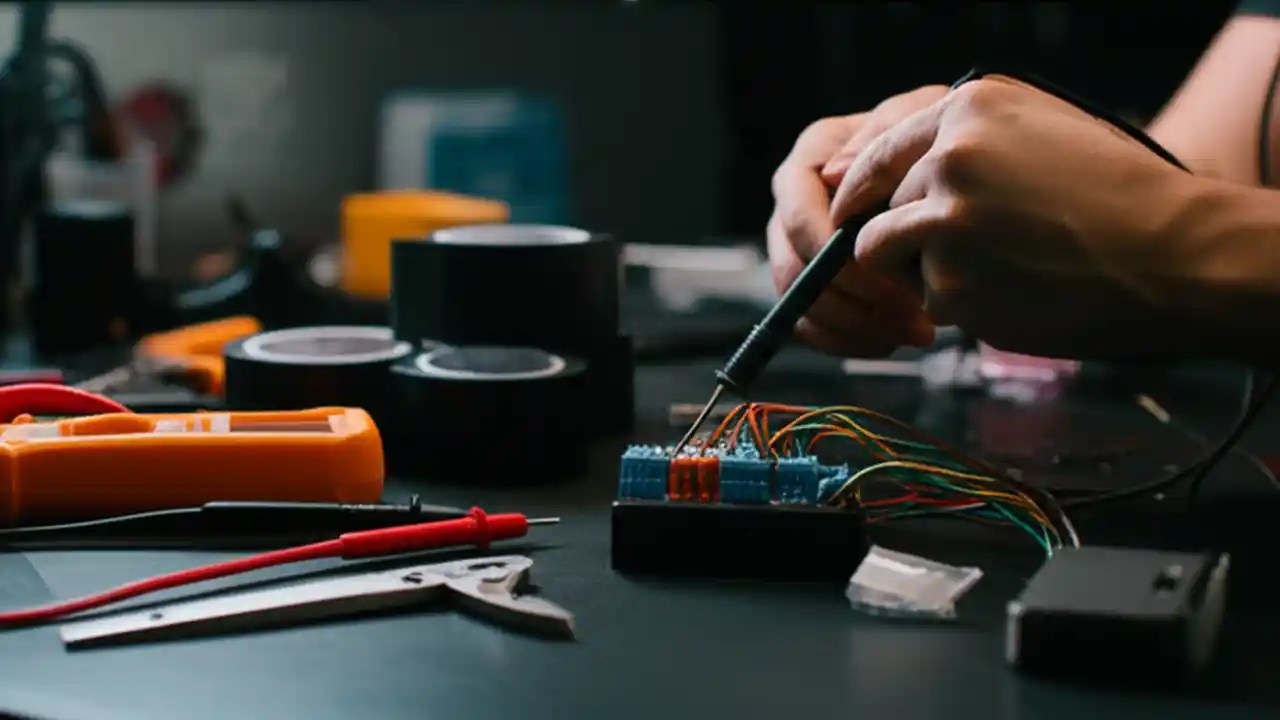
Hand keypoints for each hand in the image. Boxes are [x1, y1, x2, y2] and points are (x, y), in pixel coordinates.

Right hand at [767, 87, 944, 357]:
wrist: (961, 174)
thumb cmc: (942, 140)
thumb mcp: (923, 120)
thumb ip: (882, 137)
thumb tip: (834, 178)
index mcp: (811, 158)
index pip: (799, 217)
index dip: (837, 255)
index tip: (892, 276)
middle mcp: (795, 203)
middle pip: (794, 268)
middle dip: (850, 301)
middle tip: (911, 318)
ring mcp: (800, 246)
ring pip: (800, 304)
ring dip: (854, 327)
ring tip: (913, 332)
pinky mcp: (813, 284)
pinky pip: (810, 326)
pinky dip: (847, 342)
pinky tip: (891, 340)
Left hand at [829, 76, 1204, 358]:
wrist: (1172, 255)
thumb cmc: (1114, 193)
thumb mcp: (1039, 126)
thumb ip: (955, 138)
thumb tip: (849, 175)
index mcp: (968, 111)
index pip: (877, 153)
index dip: (860, 190)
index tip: (856, 212)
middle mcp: (949, 161)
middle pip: (879, 211)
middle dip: (911, 236)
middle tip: (978, 248)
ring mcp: (947, 226)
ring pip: (890, 258)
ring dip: (924, 270)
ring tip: (995, 267)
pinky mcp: (953, 286)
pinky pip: (929, 300)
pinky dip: (963, 304)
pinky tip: (1018, 291)